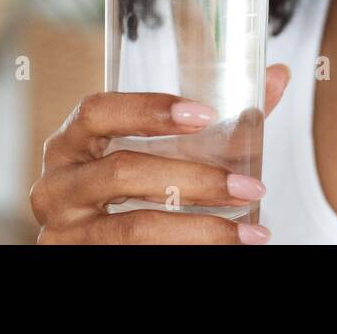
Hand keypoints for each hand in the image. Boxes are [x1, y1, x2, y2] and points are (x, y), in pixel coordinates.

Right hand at [29, 63, 290, 243]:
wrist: (106, 248)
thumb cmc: (141, 186)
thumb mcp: (169, 151)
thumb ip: (220, 120)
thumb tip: (279, 74)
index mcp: (72, 141)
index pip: (97, 111)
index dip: (147, 108)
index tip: (205, 114)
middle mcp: (57, 184)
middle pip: (122, 173)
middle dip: (196, 180)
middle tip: (251, 186)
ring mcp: (63, 231)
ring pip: (133, 229)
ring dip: (200, 229)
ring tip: (251, 230)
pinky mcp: (78, 262)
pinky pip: (135, 257)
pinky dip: (187, 252)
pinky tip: (227, 248)